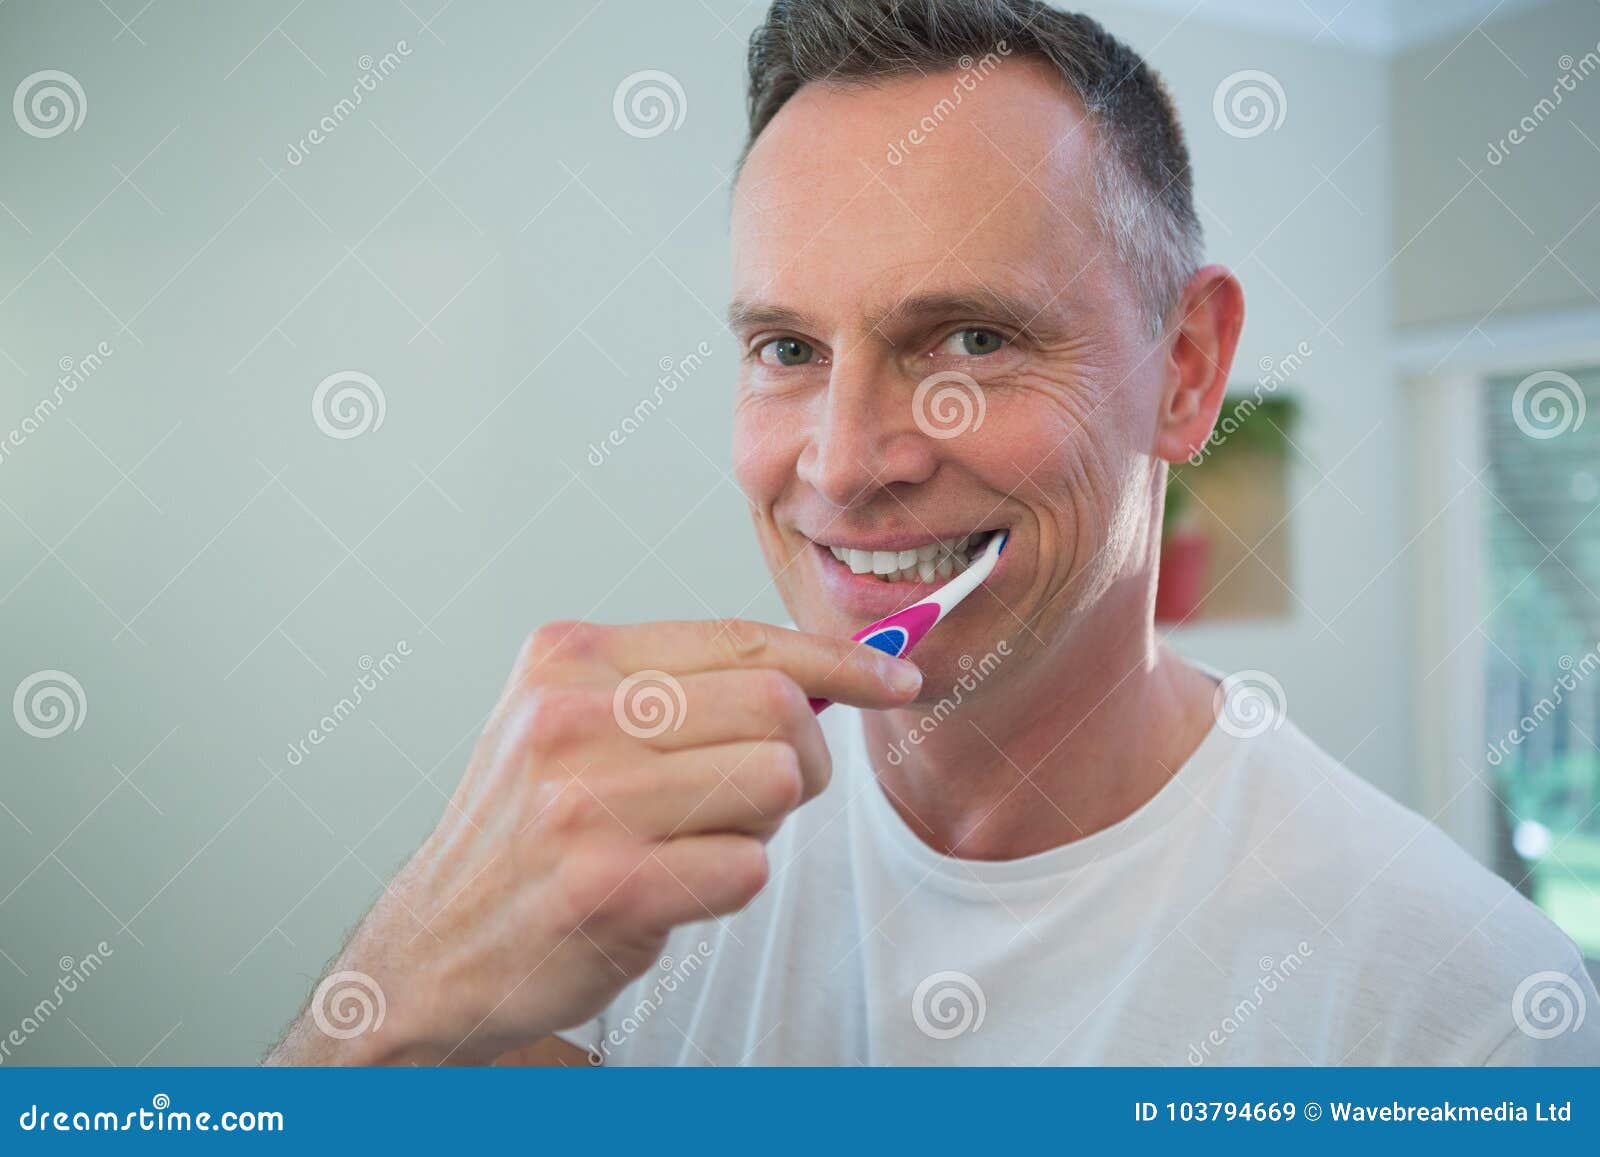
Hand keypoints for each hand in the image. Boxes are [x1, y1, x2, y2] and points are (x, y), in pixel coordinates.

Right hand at [266, 618, 920, 1064]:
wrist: (433, 950)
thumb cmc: (526, 836)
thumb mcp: (574, 725)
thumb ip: (682, 689)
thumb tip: (827, 676)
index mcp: (568, 658)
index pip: (743, 637)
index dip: (838, 659)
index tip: (895, 676)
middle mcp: (570, 717)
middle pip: (777, 705)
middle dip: (804, 756)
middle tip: (767, 793)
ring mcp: (585, 803)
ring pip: (776, 780)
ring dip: (763, 822)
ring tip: (696, 840)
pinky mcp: (608, 888)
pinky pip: (748, 867)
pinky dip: (729, 883)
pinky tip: (668, 889)